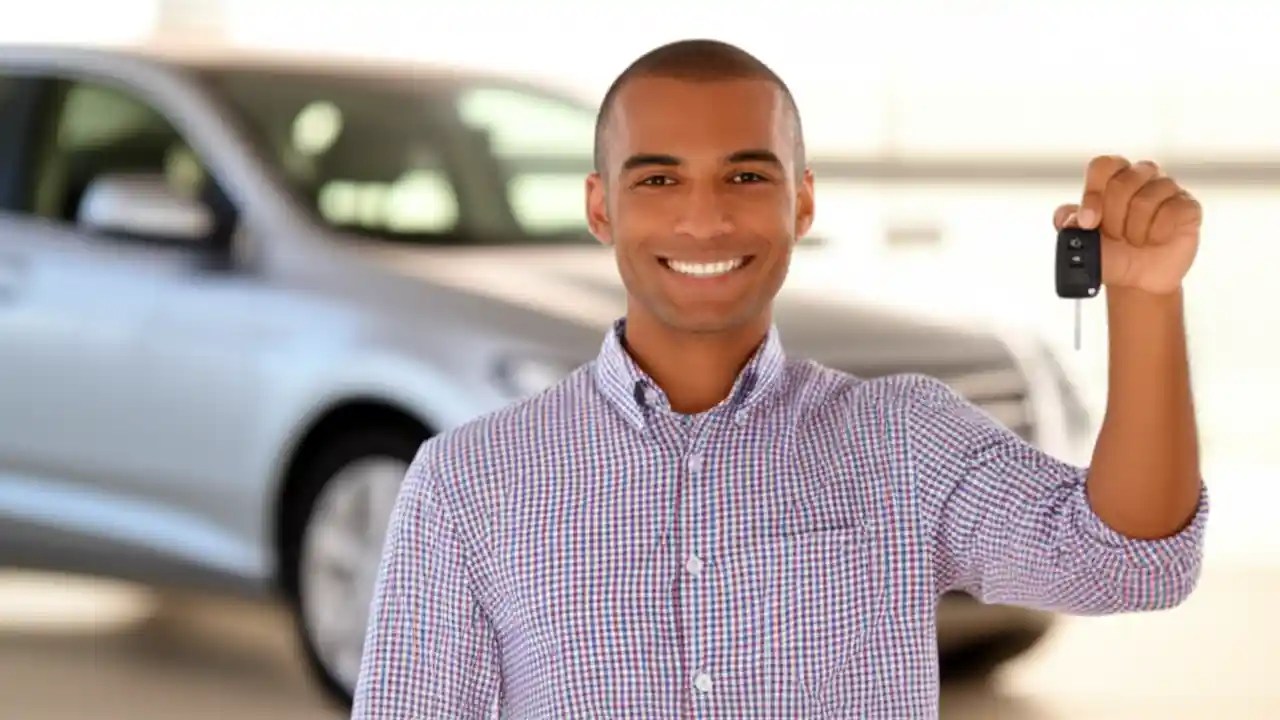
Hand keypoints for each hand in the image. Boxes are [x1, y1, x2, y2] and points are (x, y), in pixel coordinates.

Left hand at [1053, 155, 1201, 294]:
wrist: (1136, 280)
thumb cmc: (1111, 253)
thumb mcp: (1081, 241)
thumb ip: (1069, 224)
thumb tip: (1072, 218)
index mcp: (1112, 178)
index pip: (1103, 165)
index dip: (1094, 192)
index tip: (1089, 222)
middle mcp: (1140, 177)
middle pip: (1122, 183)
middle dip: (1113, 219)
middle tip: (1115, 236)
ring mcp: (1167, 189)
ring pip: (1146, 198)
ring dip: (1134, 230)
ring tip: (1135, 240)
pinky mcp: (1188, 206)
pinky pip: (1172, 211)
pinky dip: (1158, 233)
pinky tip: (1155, 240)